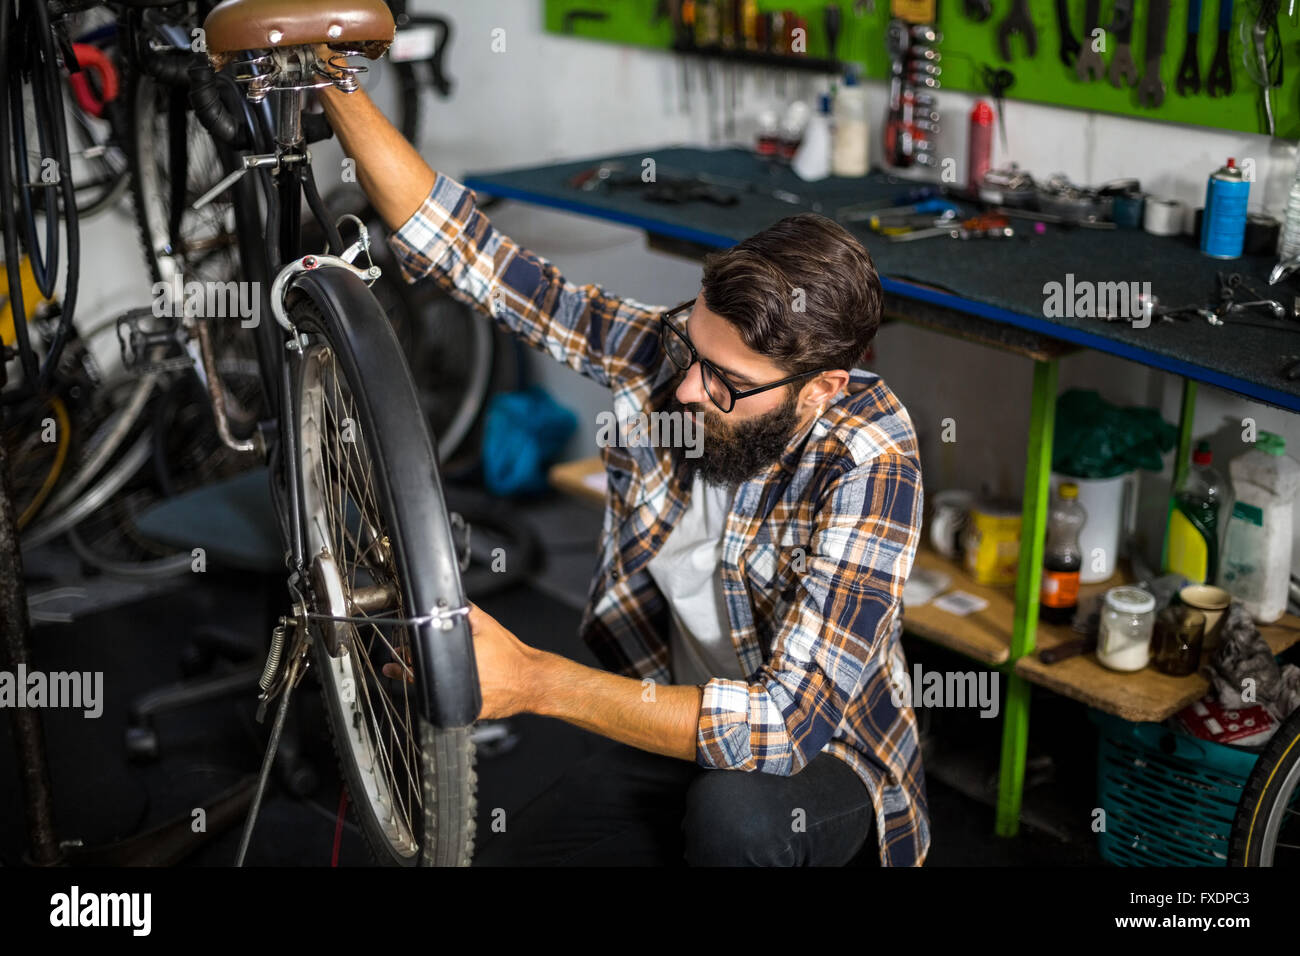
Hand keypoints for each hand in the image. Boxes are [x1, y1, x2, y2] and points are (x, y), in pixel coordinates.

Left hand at [380, 602, 539, 719]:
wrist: (532, 680)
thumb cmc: (513, 657)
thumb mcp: (488, 626)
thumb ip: (468, 612)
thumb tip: (453, 603)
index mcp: (456, 663)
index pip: (418, 664)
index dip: (405, 659)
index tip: (397, 658)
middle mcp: (457, 685)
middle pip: (422, 681)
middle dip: (410, 672)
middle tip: (402, 666)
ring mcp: (462, 703)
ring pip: (436, 696)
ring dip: (430, 686)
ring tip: (433, 677)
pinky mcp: (471, 714)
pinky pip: (452, 705)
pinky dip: (451, 696)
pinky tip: (461, 688)